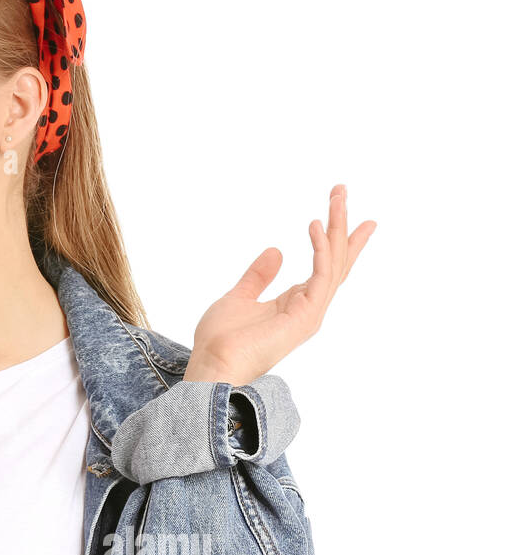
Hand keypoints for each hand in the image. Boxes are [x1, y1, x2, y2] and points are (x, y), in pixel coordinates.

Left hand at [181, 184, 375, 386]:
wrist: (212, 364)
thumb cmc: (221, 340)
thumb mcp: (238, 297)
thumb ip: (258, 276)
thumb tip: (276, 250)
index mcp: (296, 303)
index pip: (325, 266)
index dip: (335, 239)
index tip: (341, 211)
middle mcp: (309, 306)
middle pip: (336, 260)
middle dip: (342, 224)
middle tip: (341, 190)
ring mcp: (311, 312)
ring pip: (334, 262)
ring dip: (337, 227)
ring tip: (336, 196)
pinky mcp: (306, 316)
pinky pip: (321, 275)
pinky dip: (320, 249)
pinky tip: (314, 225)